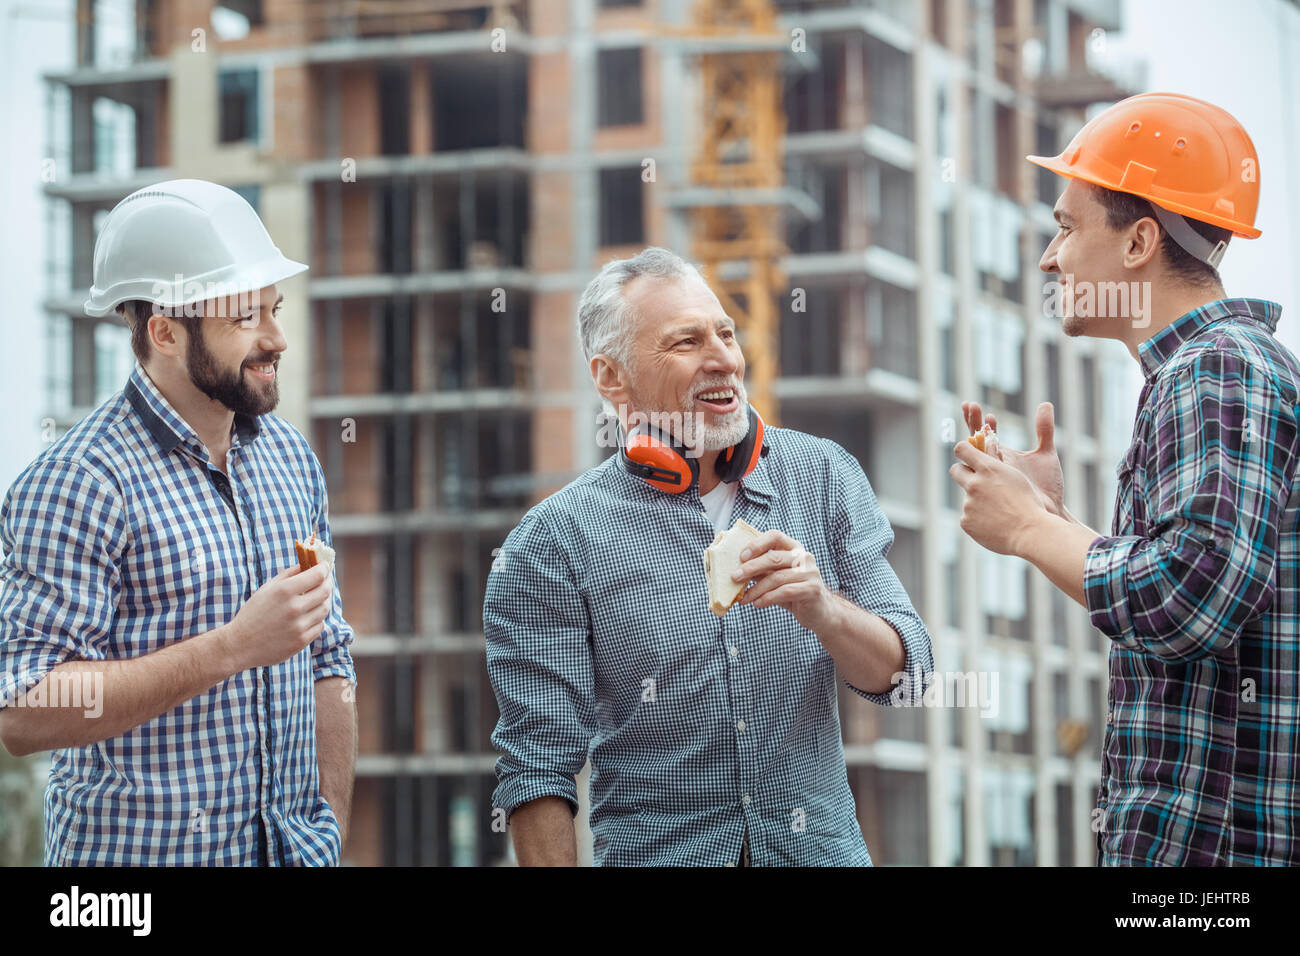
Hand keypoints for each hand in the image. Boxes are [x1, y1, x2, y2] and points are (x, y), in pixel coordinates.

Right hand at [219, 563, 332, 672]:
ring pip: (325, 609)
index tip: (325, 566)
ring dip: (324, 601)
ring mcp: (299, 627)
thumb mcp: (267, 588)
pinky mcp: (301, 642)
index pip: (317, 575)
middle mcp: (294, 608)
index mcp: (284, 591)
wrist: (239, 645)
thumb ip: (289, 574)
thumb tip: (309, 564)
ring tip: (318, 597)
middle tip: (326, 579)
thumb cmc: (253, 613)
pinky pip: (319, 626)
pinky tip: (309, 615)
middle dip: (328, 582)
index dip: (324, 568)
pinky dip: (317, 618)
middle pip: (325, 591)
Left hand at [731, 530, 832, 630]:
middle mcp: (804, 557)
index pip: (775, 536)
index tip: (741, 556)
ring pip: (777, 578)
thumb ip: (761, 570)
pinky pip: (785, 592)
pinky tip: (757, 604)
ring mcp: (810, 573)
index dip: (757, 544)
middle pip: (774, 558)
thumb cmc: (793, 592)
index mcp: (794, 548)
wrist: (819, 612)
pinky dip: (767, 598)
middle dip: (751, 568)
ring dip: (756, 589)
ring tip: (744, 598)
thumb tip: (736, 568)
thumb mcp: (775, 578)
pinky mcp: (812, 589)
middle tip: (735, 577)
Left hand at [949, 440, 1046, 555]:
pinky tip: (995, 525)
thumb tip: (988, 446)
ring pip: (968, 498)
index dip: (964, 451)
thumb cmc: (1029, 503)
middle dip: (962, 472)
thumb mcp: (1016, 476)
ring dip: (979, 503)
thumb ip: (997, 463)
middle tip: (974, 480)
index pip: (962, 449)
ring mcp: (968, 504)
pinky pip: (969, 517)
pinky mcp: (965, 522)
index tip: (967, 454)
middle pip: (955, 470)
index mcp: (988, 469)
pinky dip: (979, 520)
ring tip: (1000, 513)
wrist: (1030, 533)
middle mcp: (974, 484)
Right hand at [962, 400, 1066, 518]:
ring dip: (977, 437)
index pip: (982, 434)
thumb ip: (1044, 429)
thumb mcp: (1047, 455)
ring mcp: (987, 481)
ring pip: (976, 456)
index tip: (974, 404)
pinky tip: (994, 450)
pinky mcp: (987, 493)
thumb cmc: (1047, 487)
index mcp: (999, 456)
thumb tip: (1045, 404)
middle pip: (973, 441)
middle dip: (972, 421)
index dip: (978, 419)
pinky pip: (984, 476)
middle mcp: (990, 467)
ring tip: (979, 418)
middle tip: (971, 404)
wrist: (1049, 512)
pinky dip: (989, 461)